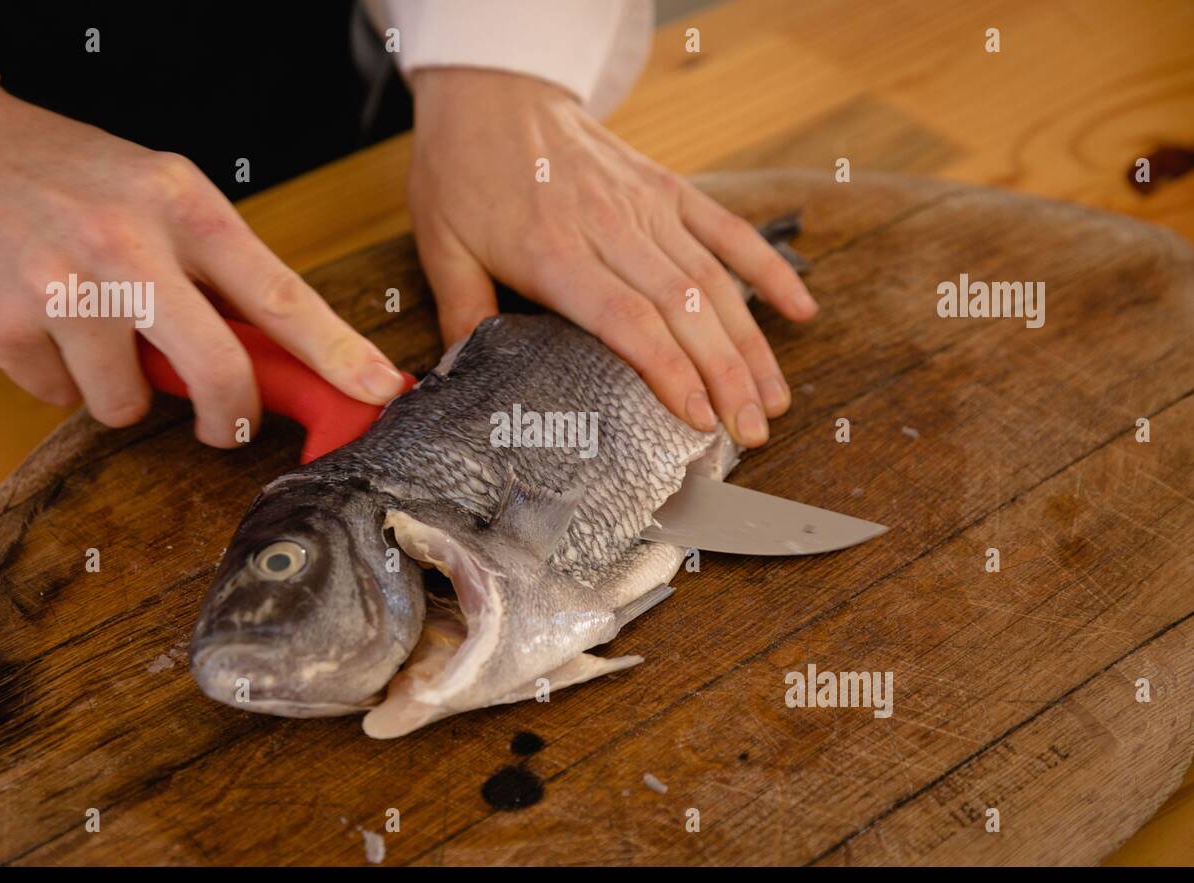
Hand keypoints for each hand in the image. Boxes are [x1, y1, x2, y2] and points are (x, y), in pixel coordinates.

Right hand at [0, 82, 405, 446]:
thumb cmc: (80, 182)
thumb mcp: (166, 196)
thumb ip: (221, 273)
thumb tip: (283, 365)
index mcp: (185, 208)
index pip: (280, 295)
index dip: (339, 354)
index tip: (383, 392)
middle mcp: (127, 247)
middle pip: (218, 370)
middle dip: (230, 416)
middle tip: (223, 422)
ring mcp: (60, 289)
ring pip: (127, 403)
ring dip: (122, 389)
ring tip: (95, 329)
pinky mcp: (2, 328)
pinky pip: (62, 401)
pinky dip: (64, 379)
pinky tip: (46, 325)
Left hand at [407, 69, 817, 447]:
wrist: (494, 89)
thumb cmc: (464, 171)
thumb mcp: (440, 244)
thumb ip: (462, 311)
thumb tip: (469, 375)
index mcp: (553, 252)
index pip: (625, 320)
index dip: (669, 371)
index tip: (699, 418)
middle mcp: (611, 228)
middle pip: (683, 310)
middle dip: (724, 377)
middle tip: (749, 434)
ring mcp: (647, 205)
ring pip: (714, 280)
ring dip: (751, 344)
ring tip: (774, 400)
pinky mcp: (668, 187)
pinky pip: (728, 230)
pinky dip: (768, 268)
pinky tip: (800, 311)